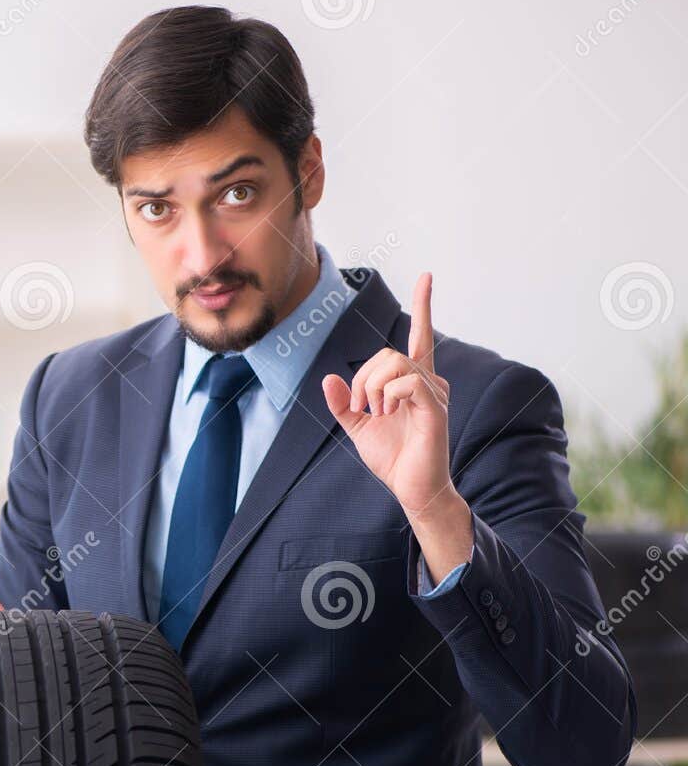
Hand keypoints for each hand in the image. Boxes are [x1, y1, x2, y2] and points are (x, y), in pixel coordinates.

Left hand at [321, 272, 471, 578]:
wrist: (411, 489)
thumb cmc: (392, 458)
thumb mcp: (357, 427)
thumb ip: (343, 403)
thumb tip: (329, 378)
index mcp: (411, 381)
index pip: (420, 336)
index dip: (424, 305)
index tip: (427, 276)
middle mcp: (428, 381)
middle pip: (387, 353)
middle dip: (362, 378)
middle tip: (361, 408)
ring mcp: (435, 393)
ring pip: (394, 364)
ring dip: (371, 388)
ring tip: (374, 414)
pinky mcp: (436, 408)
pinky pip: (406, 382)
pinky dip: (386, 397)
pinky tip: (385, 416)